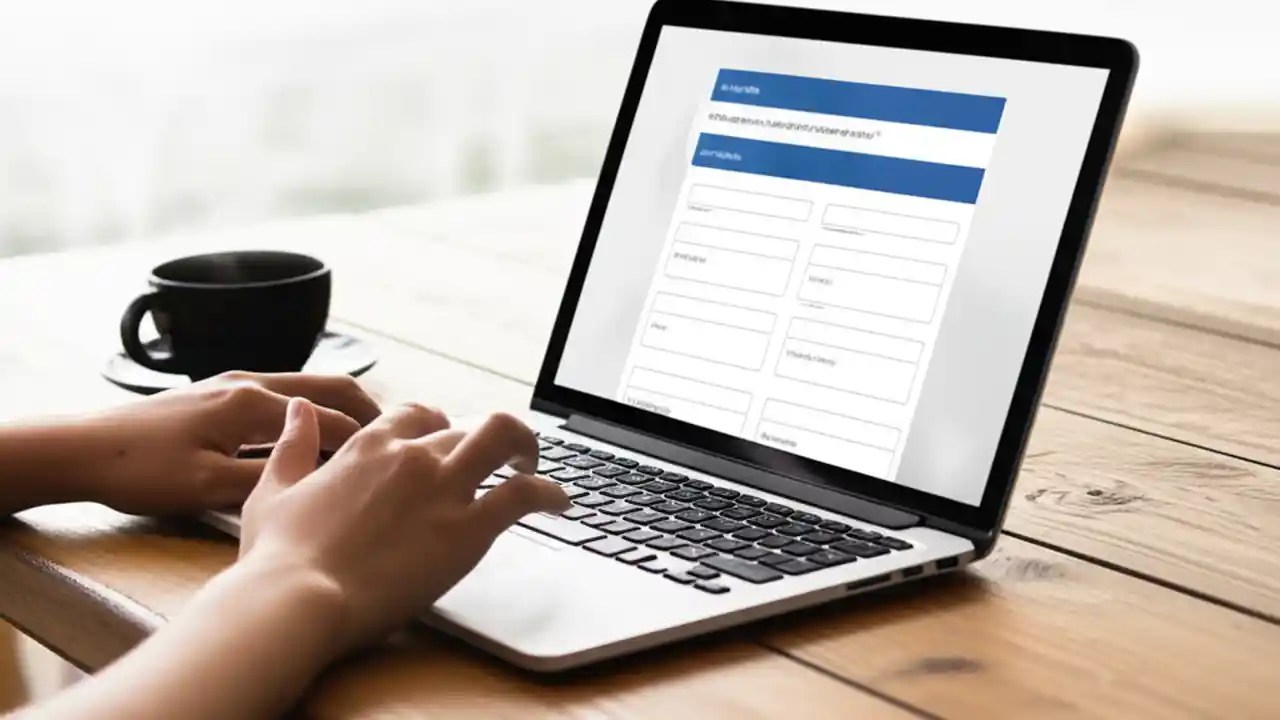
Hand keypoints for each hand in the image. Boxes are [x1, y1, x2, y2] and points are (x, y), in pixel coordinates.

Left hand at [85, 371, 379, 514]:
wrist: (83, 449)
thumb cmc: (142, 471)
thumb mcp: (210, 487)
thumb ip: (271, 477)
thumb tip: (325, 479)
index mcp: (254, 403)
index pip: (334, 419)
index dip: (374, 440)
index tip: (406, 457)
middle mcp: (251, 382)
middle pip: (331, 388)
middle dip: (373, 409)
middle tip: (405, 436)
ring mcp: (235, 383)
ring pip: (308, 389)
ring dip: (344, 408)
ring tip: (372, 439)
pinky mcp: (220, 393)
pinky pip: (284, 396)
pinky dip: (314, 411)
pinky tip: (317, 437)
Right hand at [238, 400, 569, 655]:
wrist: (297, 598)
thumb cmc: (279, 557)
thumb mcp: (273, 490)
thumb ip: (292, 446)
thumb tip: (299, 411)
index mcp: (369, 446)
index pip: (418, 415)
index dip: (437, 425)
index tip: (445, 442)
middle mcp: (412, 456)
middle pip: (464, 429)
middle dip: (482, 443)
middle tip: (495, 462)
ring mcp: (444, 488)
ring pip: (503, 438)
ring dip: (526, 444)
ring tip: (535, 465)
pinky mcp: (468, 528)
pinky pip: (524, 494)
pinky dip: (549, 492)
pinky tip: (560, 502)